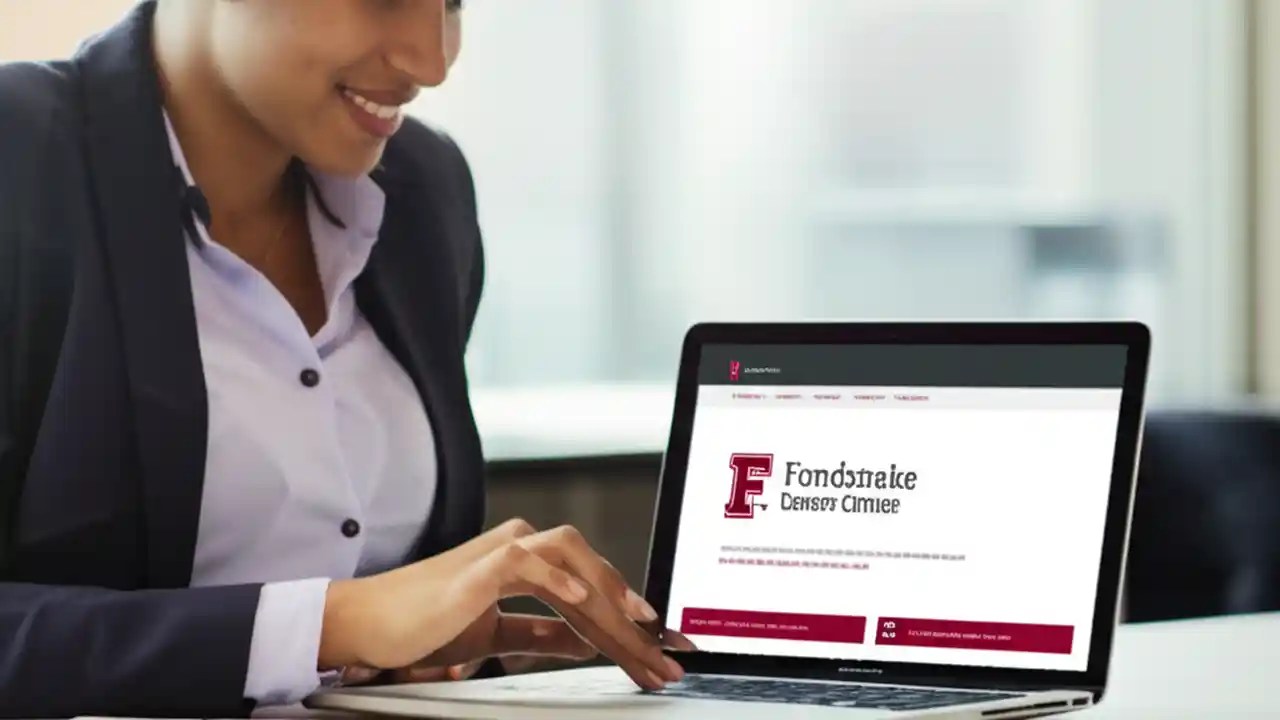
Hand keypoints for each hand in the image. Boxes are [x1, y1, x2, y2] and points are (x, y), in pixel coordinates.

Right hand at [318, 518, 685, 689]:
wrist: (368, 626)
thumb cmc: (421, 626)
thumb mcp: (495, 635)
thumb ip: (543, 634)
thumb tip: (588, 640)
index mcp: (526, 562)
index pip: (592, 589)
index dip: (630, 623)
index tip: (661, 653)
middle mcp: (520, 547)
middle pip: (593, 575)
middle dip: (634, 621)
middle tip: (663, 659)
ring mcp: (500, 552)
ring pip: (573, 560)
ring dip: (611, 597)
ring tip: (639, 631)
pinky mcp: (478, 567)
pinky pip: (526, 564)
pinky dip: (557, 580)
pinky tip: (583, 602)